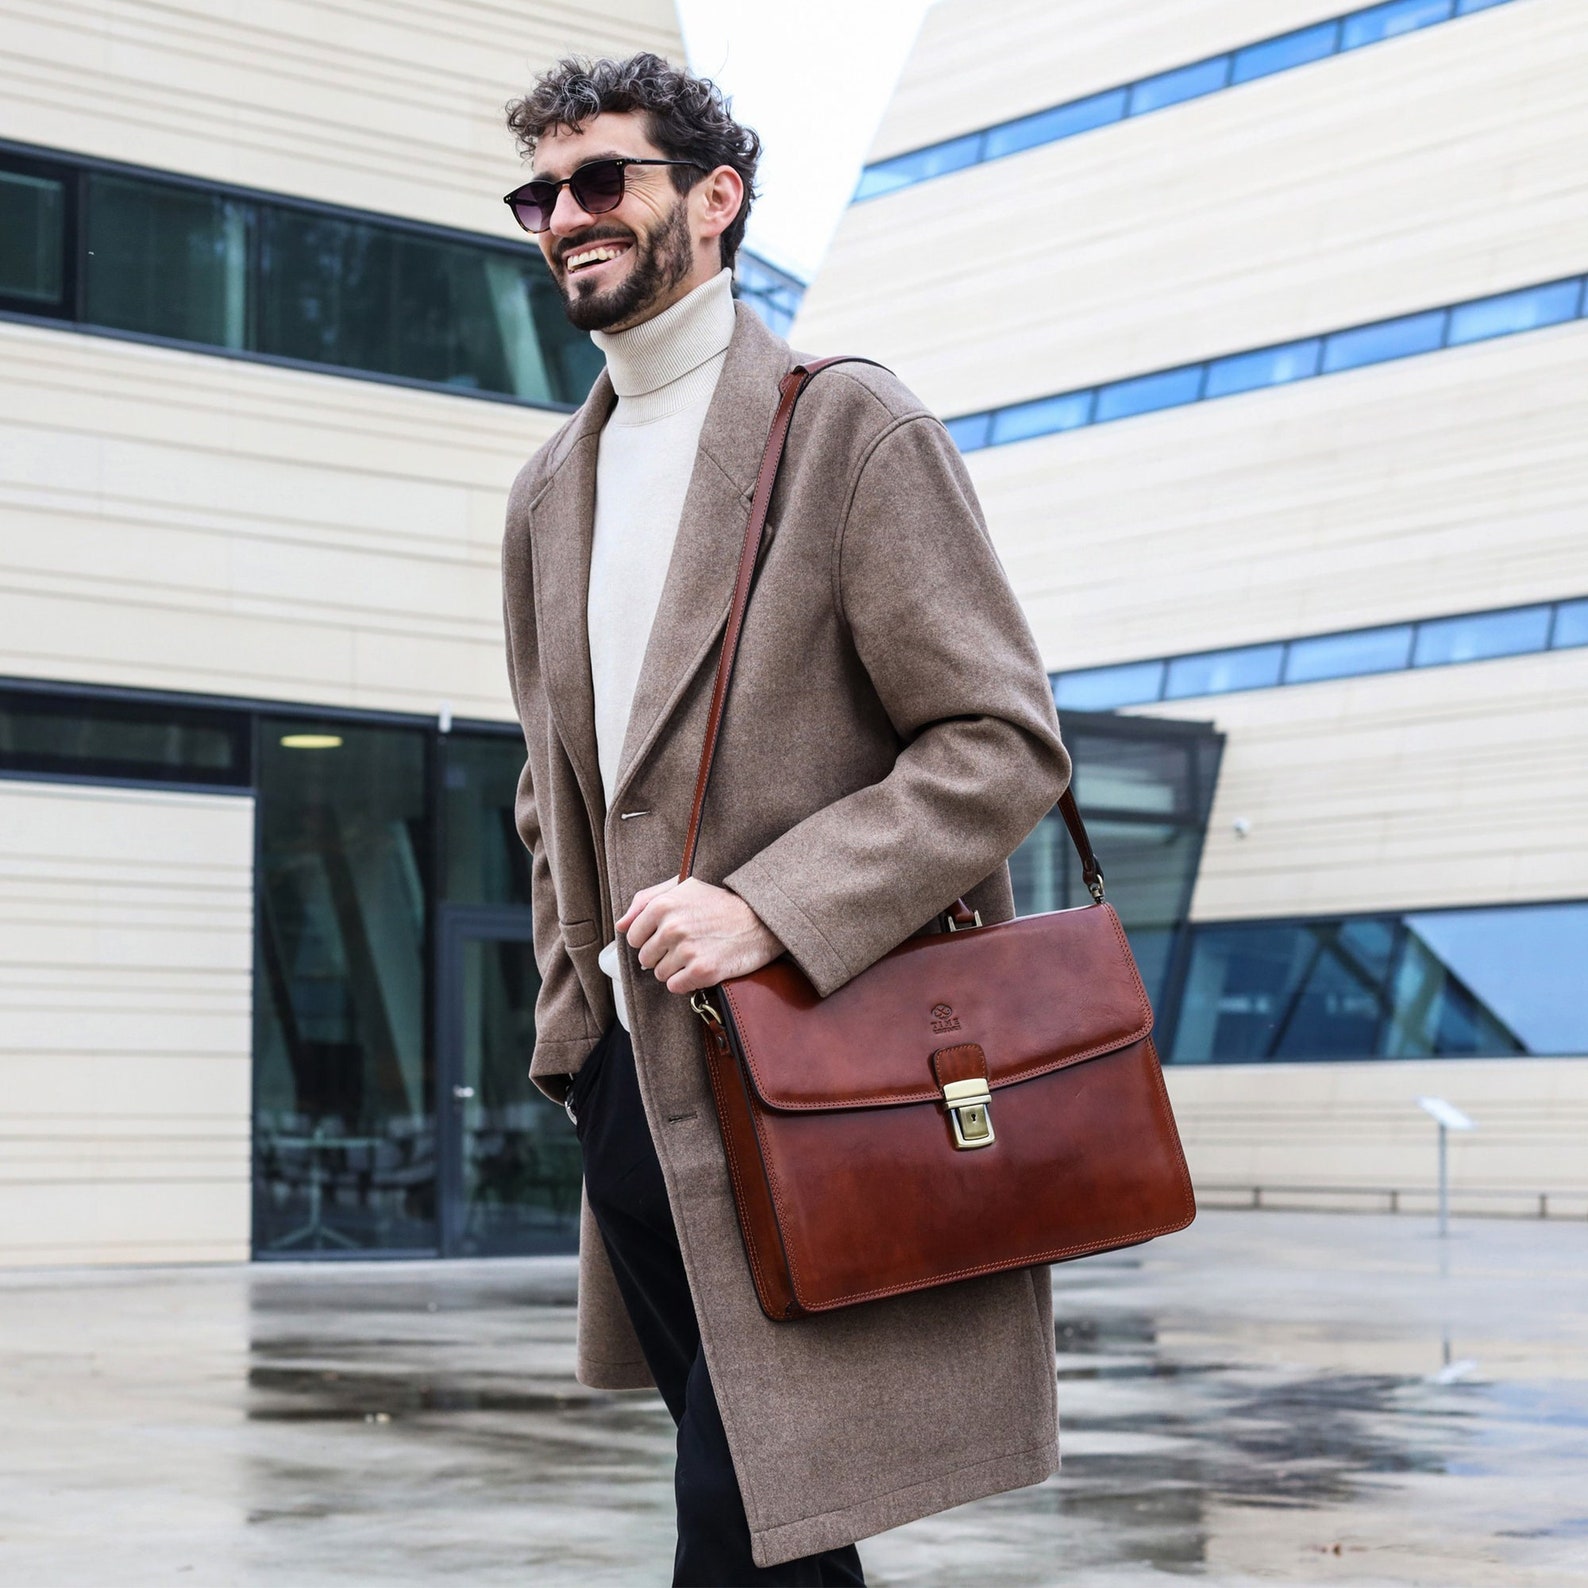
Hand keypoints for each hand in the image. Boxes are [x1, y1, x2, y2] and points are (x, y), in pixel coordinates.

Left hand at [616, 876, 783, 994]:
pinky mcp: (702, 971)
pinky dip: (686, 981)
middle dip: (662, 955)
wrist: (760, 921)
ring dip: (676, 969)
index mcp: (663, 905)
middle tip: (686, 944)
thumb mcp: (683, 887)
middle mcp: (672, 927)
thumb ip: (646, 900)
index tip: (668, 936)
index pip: (633, 937)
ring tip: (697, 954)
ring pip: (660, 974)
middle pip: (645, 958)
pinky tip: (701, 967)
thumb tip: (621, 924)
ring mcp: (687, 951)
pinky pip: (675, 986)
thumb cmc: (719, 904)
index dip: (649, 939)